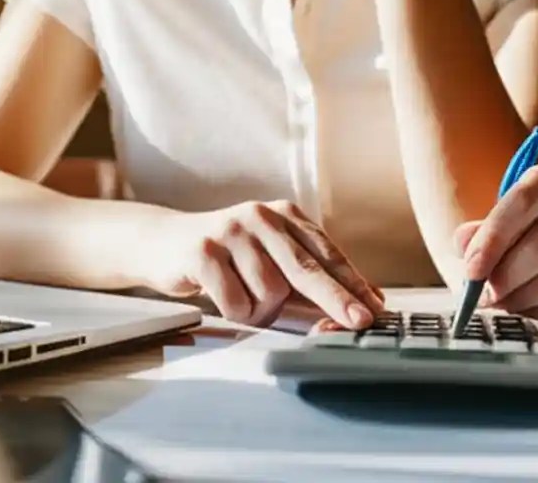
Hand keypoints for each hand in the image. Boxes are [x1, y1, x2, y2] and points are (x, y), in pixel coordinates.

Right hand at [150, 200, 383, 328]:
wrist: (162, 242)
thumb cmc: (227, 256)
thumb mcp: (269, 255)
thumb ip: (309, 273)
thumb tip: (362, 299)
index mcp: (284, 215)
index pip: (326, 252)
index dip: (352, 282)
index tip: (375, 308)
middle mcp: (261, 217)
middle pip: (306, 269)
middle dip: (335, 299)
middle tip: (358, 322)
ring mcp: (231, 232)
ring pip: (268, 292)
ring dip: (260, 311)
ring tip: (241, 299)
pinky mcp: (203, 251)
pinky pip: (235, 300)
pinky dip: (234, 311)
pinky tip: (221, 297)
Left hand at [458, 163, 537, 319]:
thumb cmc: (515, 229)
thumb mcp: (492, 224)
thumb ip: (476, 234)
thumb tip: (464, 244)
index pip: (524, 200)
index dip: (495, 238)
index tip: (472, 271)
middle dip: (512, 273)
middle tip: (487, 295)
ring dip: (529, 294)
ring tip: (502, 304)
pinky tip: (529, 309)